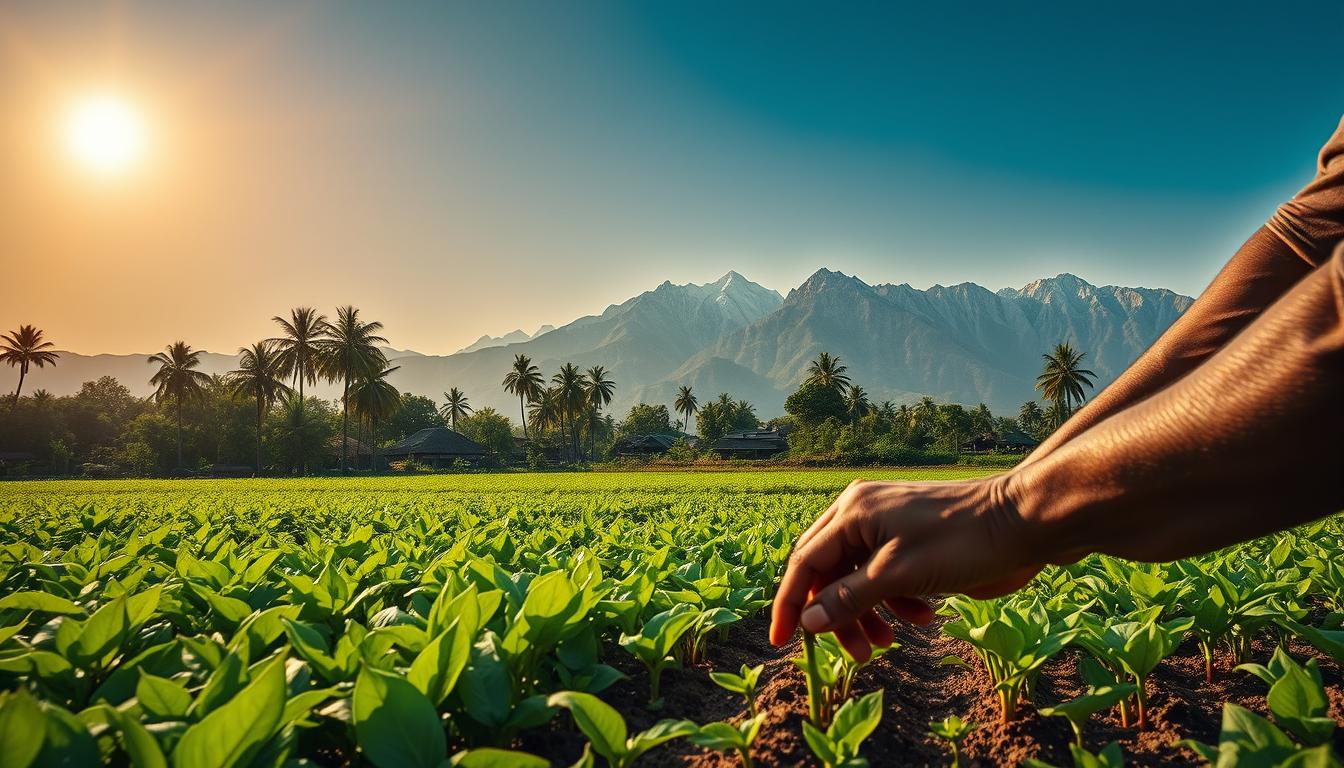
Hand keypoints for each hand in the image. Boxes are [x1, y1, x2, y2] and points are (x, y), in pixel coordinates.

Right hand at [768, 476, 1044, 661]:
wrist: (1026, 522)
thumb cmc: (963, 540)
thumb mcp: (899, 574)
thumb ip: (850, 598)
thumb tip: (808, 622)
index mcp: (853, 512)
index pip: (805, 562)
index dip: (790, 604)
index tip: (781, 642)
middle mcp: (864, 514)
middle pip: (828, 572)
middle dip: (836, 615)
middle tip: (856, 654)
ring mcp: (889, 528)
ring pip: (858, 580)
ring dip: (868, 615)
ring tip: (889, 644)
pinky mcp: (913, 544)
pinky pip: (887, 578)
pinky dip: (897, 603)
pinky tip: (924, 618)